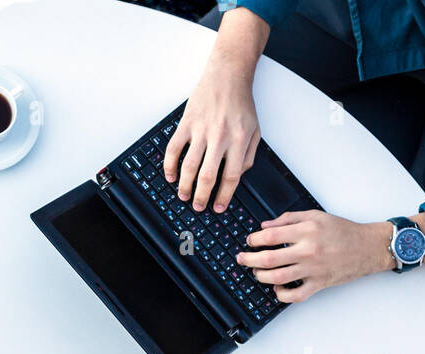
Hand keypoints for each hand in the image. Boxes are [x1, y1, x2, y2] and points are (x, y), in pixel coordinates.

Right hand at [164, 42, 261, 212]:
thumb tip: (237, 176)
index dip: (224, 196)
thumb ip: (249, 154)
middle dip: (202, 197)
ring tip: (184, 196)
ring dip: (185, 186)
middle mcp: (220, 136)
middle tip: (199, 207)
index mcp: (239, 139)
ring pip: (189, 166)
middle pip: (208, 176)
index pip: (231, 176)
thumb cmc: (241, 103)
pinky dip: (169, 166)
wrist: (228, 75)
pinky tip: (170, 177)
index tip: (219, 207)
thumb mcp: (255, 129)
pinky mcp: (186, 124)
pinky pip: (173, 149)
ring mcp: (201, 130)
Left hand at [236, 211, 394, 301]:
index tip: (249, 242)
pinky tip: (277, 288)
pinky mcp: (319, 284)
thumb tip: (264, 226)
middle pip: (268, 259)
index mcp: (307, 231)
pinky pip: (294, 295)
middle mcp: (308, 250)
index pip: (270, 236)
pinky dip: (281, 294)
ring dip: (260, 277)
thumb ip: (289, 219)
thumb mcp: (317, 216)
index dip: (254, 240)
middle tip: (242, 259)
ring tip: (256, 273)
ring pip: (277, 278)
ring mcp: (313, 269)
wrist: (368, 247)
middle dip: (249, 260)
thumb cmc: (343, 231)